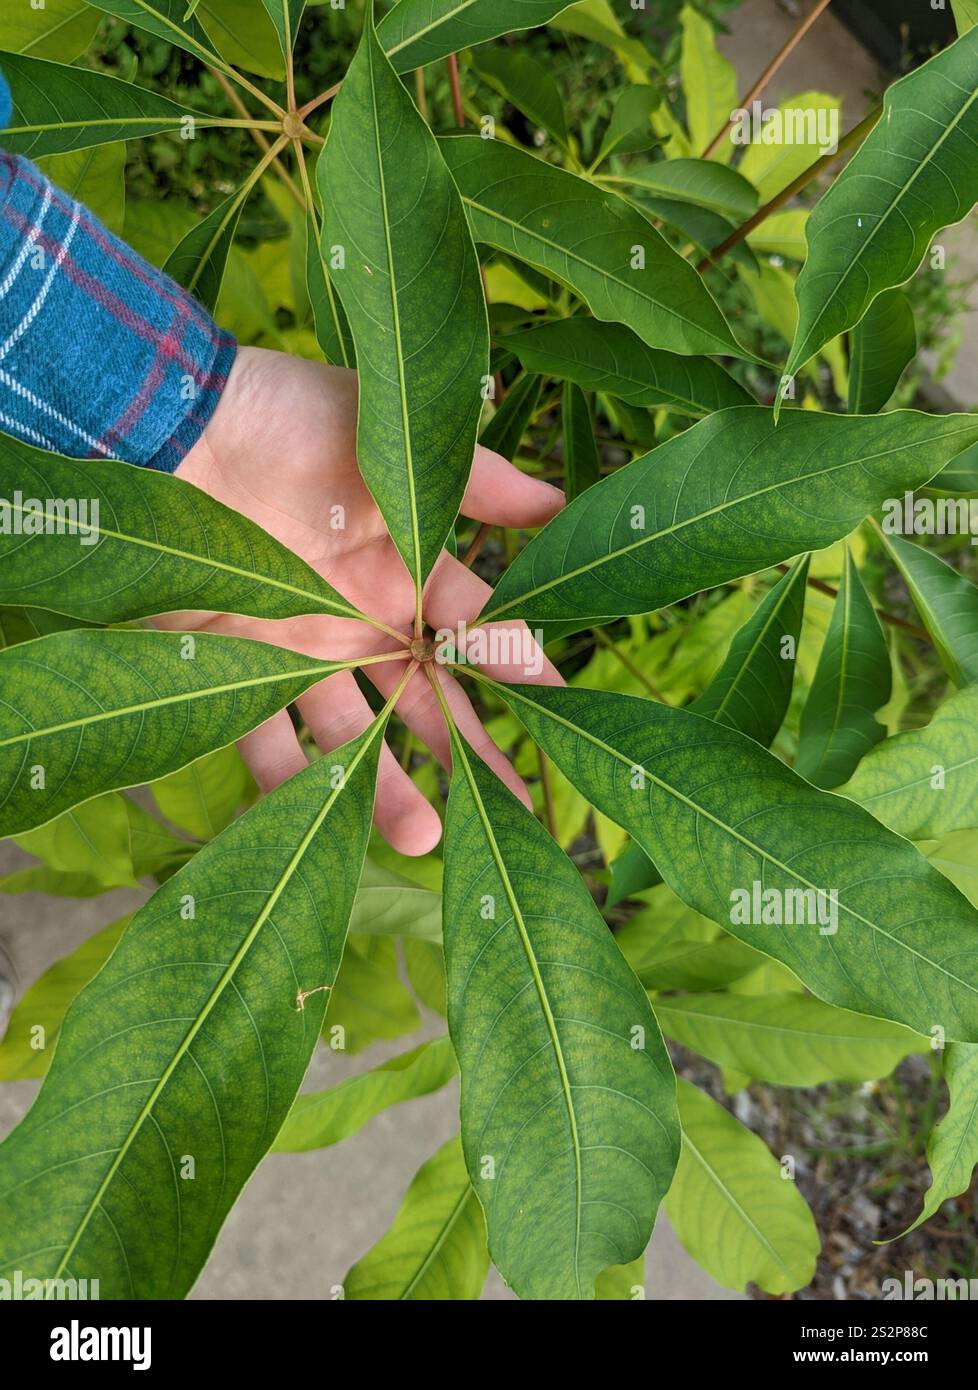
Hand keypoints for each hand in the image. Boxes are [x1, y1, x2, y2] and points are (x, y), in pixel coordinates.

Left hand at [170, 346, 564, 854]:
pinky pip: (264, 736)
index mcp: (401, 567)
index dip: (514, 664)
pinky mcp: (231, 668)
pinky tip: (322, 821)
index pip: (472, 627)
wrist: (167, 423)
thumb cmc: (284, 419)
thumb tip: (560, 503)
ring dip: (387, 784)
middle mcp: (357, 619)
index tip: (558, 707)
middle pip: (423, 698)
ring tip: (425, 839)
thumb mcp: (390, 444)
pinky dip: (290, 779)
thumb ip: (474, 482)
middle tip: (509, 813)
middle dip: (467, 753)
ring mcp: (296, 651)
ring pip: (353, 732)